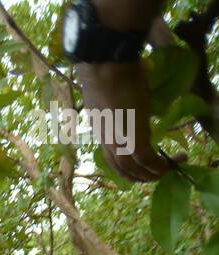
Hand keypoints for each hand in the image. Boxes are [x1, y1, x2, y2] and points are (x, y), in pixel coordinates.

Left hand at [76, 59, 184, 181]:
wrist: (105, 65)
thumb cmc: (108, 70)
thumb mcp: (110, 94)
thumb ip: (117, 105)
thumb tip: (127, 102)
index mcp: (101, 132)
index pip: (112, 158)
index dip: (127, 166)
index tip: (140, 165)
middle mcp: (107, 142)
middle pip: (123, 169)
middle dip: (140, 176)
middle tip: (156, 173)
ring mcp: (119, 141)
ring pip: (134, 169)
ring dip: (151, 174)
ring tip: (165, 171)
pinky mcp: (133, 137)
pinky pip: (147, 160)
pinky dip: (158, 166)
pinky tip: (169, 165)